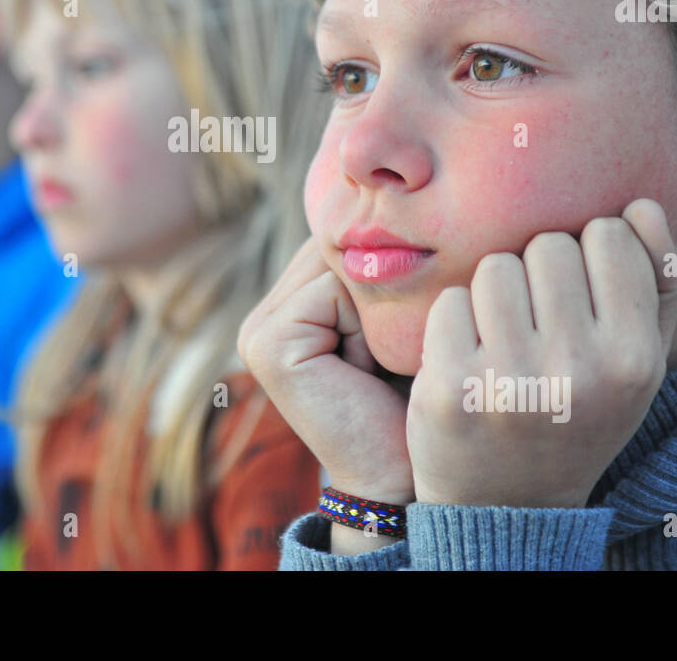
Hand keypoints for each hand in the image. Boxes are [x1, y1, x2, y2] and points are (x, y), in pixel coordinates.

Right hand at [238, 236, 413, 504]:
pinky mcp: (267, 346)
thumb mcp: (400, 322)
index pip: (343, 241)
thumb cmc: (419, 400)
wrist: (407, 478)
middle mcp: (263, 314)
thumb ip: (386, 269)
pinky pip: (335, 289)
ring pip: (341, 263)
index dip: (391, 269)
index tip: (407, 327)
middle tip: (398, 347)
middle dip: (384, 286)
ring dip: (379, 306)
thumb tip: (404, 197)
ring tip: (382, 362)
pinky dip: (367, 326)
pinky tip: (367, 371)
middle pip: (339, 247)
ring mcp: (257, 330)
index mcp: (289, 304)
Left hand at [407, 198, 676, 508]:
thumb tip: (643, 206)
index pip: (609, 233)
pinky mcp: (450, 388)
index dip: (588, 254)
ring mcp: (511, 381)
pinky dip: (454, 321)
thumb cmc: (578, 412)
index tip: (580, 298)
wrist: (509, 502)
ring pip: (495, 266)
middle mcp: (579, 371)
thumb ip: (660, 282)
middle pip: (548, 244)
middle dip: (538, 272)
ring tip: (503, 341)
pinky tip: (468, 360)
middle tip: (536, 327)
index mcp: (635, 357)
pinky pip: (450, 300)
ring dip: (493, 293)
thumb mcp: (637, 359)